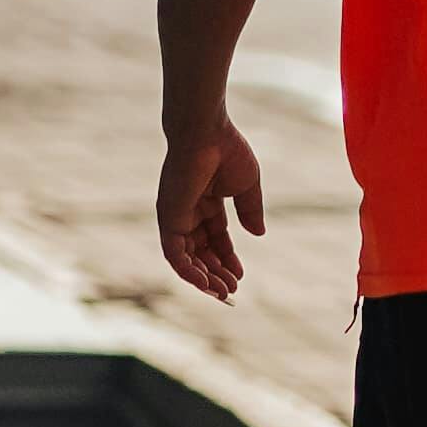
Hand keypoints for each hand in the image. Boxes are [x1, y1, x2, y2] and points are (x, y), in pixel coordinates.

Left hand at [158, 120, 263, 301]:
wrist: (206, 133)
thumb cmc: (227, 151)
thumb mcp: (247, 186)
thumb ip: (250, 210)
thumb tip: (258, 235)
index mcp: (206, 201)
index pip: (215, 238)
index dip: (227, 258)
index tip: (240, 276)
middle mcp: (187, 211)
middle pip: (200, 251)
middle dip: (216, 272)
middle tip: (232, 291)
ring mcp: (175, 216)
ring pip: (186, 257)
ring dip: (203, 277)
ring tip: (222, 293)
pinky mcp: (168, 219)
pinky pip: (174, 253)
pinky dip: (188, 271)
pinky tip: (205, 284)